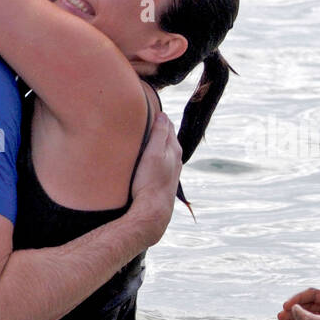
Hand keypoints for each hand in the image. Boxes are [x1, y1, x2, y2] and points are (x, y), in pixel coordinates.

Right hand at [127, 112, 181, 246]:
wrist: (153, 211)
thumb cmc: (150, 182)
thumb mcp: (153, 154)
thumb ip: (159, 134)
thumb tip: (163, 114)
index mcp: (174, 149)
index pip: (168, 125)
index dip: (158, 116)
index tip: (147, 108)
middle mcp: (176, 159)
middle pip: (167, 137)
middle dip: (158, 128)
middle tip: (143, 119)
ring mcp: (171, 171)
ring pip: (164, 151)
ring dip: (156, 143)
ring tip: (143, 137)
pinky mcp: (164, 181)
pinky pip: (160, 163)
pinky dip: (154, 156)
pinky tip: (146, 159)